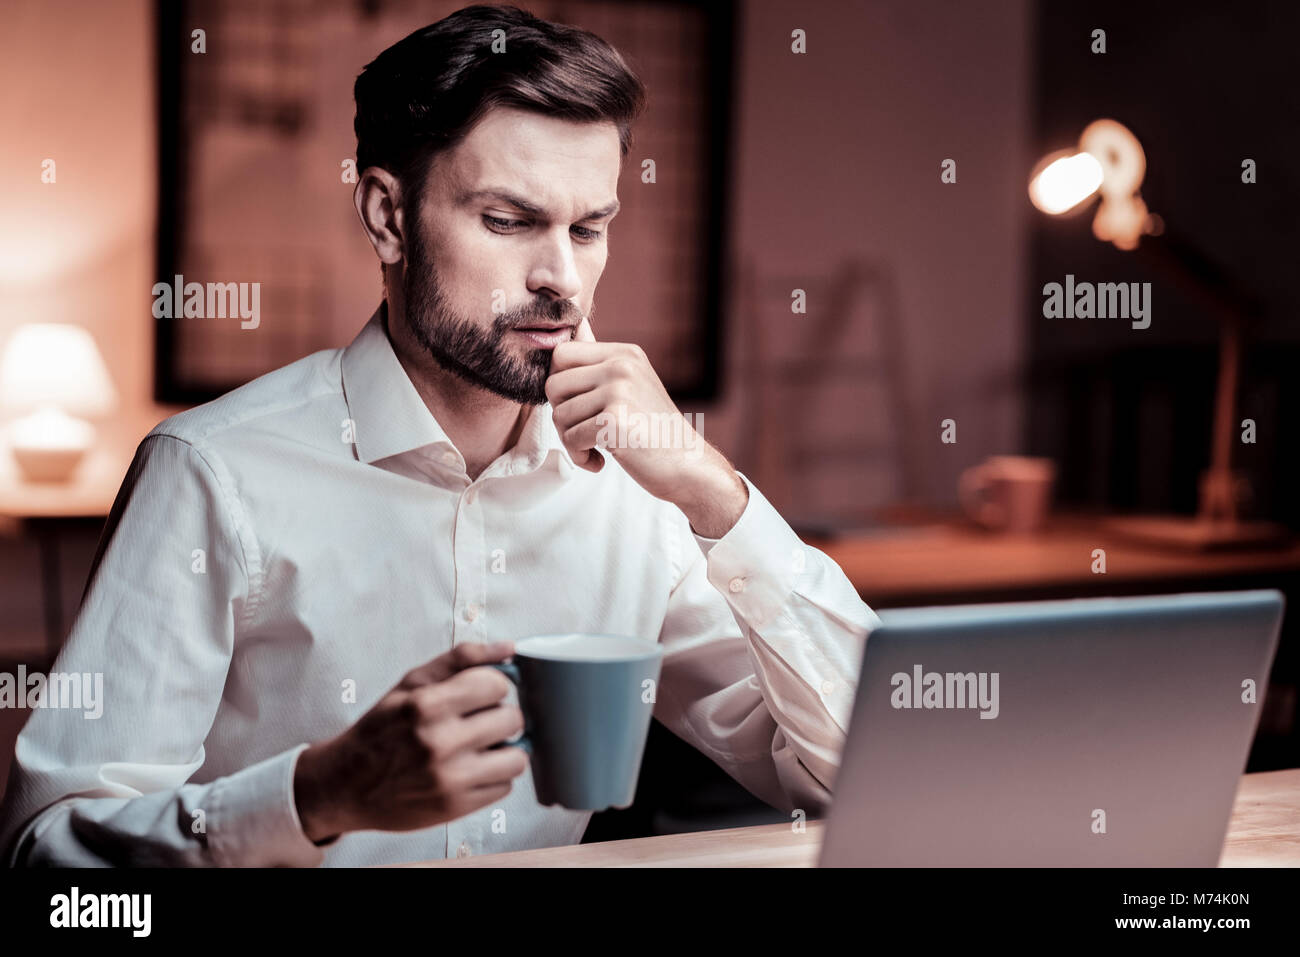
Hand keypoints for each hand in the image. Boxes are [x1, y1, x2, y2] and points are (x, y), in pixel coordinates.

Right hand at [294, 642, 527, 842]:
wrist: (344, 784)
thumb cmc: (381, 729)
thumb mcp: (411, 683)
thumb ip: (461, 659)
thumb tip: (509, 648)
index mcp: (427, 705)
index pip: (497, 685)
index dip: (493, 687)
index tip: (481, 694)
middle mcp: (439, 743)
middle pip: (512, 719)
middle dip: (500, 717)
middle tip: (479, 721)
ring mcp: (449, 779)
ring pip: (517, 757)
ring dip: (504, 750)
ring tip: (480, 747)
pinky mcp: (455, 807)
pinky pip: (504, 787)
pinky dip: (493, 777)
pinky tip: (471, 769)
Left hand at [547, 316, 746, 534]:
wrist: (687, 466)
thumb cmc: (654, 431)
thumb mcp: (631, 385)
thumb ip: (600, 363)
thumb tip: (578, 325)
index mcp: (624, 354)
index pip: (561, 354)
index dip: (560, 386)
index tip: (579, 407)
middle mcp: (622, 366)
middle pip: (553, 385)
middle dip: (562, 416)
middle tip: (584, 433)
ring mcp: (619, 391)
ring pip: (559, 415)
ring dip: (571, 440)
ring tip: (596, 448)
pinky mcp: (614, 420)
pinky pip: (570, 438)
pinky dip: (580, 457)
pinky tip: (600, 461)